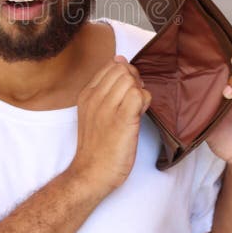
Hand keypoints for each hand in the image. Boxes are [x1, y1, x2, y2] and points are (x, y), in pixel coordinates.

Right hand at [67, 55, 151, 197]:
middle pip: (123, 70)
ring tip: (135, 111)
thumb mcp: (92, 112)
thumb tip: (120, 60)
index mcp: (87, 94)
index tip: (126, 93)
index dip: (125, 75)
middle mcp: (95, 97)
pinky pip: (139, 95)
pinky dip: (144, 103)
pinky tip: (139, 116)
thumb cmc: (96, 146)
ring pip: (132, 81)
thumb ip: (105, 88)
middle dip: (135, 81)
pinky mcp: (122, 119)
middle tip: (134, 102)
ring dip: (140, 93)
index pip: (111, 65)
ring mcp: (107, 108)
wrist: (92, 172)